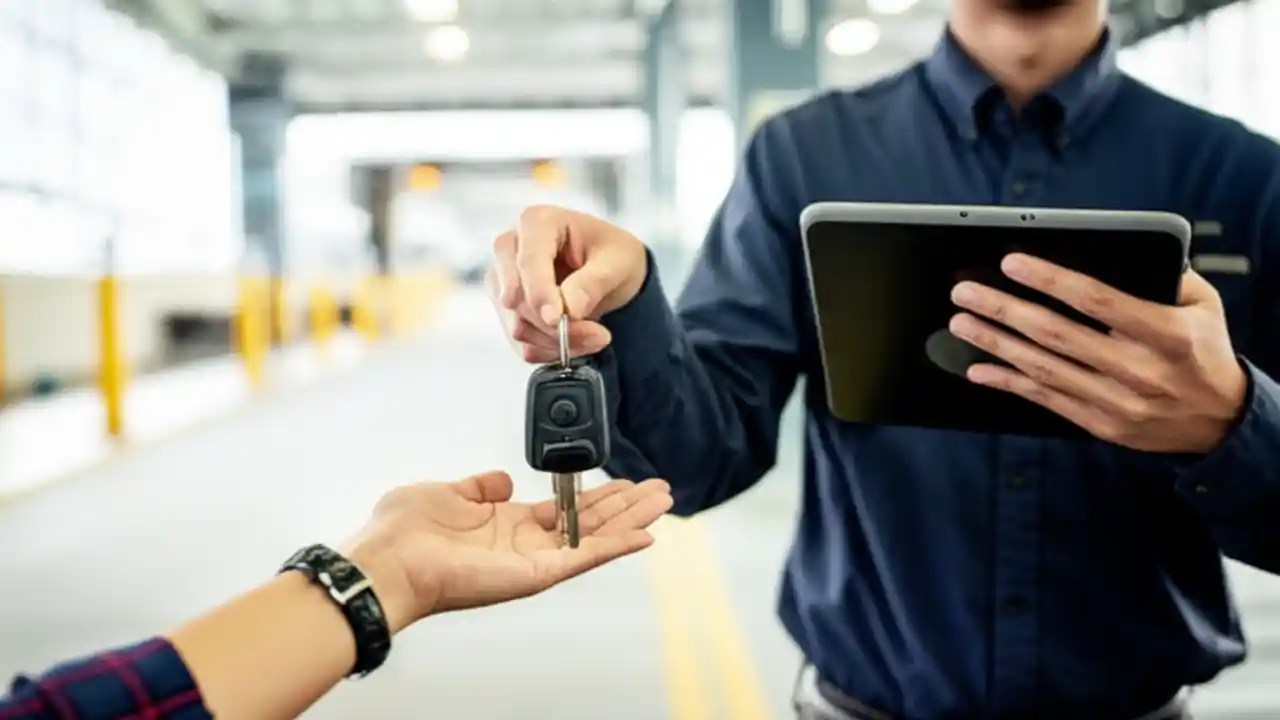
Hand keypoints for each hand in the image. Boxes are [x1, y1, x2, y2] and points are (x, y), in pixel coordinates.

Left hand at [342, 472, 672, 633]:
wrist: (386, 560)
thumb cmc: (402, 532)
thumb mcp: (447, 491)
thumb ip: (480, 486)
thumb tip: (503, 480)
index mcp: (505, 524)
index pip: (564, 508)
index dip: (596, 494)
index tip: (623, 482)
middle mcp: (524, 544)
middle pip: (589, 521)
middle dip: (626, 505)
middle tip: (658, 489)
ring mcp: (533, 561)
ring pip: (595, 538)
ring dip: (631, 521)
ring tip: (663, 502)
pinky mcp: (535, 574)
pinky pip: (584, 558)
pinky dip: (616, 547)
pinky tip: (644, 536)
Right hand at [487, 206, 647, 363]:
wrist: (609, 272)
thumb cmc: (612, 255)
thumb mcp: (618, 262)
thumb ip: (594, 282)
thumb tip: (570, 308)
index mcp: (538, 222)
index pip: (527, 260)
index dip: (541, 293)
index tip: (559, 319)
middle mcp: (511, 248)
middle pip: (517, 297)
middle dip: (555, 325)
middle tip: (598, 334)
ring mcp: (504, 280)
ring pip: (517, 325)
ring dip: (557, 341)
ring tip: (594, 336)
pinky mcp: (506, 310)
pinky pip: (520, 342)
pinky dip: (550, 349)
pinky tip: (575, 340)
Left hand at [948, 253, 1248, 453]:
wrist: (1220, 420)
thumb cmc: (1203, 351)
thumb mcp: (1202, 306)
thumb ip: (1165, 276)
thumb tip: (1115, 248)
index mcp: (1165, 335)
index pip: (1097, 301)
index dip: (1050, 280)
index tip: (1011, 262)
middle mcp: (1138, 371)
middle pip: (1057, 335)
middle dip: (1004, 311)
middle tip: (965, 293)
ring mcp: (1116, 402)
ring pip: (1042, 369)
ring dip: (995, 344)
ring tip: (961, 323)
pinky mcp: (1099, 424)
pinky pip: (1044, 399)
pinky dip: (1007, 382)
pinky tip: (977, 368)